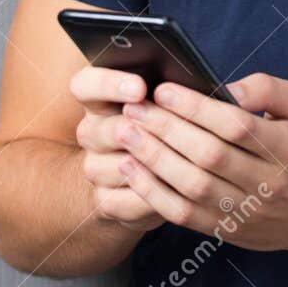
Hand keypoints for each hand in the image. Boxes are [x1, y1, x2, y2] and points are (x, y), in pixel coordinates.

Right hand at [69, 64, 164, 233]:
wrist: (160, 172)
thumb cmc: (170, 124)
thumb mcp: (172, 102)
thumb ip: (178, 92)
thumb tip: (203, 88)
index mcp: (101, 98)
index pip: (85, 84)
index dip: (107, 85)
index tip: (140, 88)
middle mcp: (91, 132)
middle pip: (93, 130)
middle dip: (127, 130)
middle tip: (154, 129)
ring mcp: (94, 167)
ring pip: (105, 168)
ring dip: (140, 166)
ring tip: (172, 161)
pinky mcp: (103, 200)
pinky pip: (117, 201)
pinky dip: (146, 195)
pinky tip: (170, 187)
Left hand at [115, 72, 287, 256]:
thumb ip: (268, 88)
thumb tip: (227, 87)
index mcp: (287, 147)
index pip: (236, 126)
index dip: (196, 108)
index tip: (164, 90)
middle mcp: (268, 182)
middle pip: (209, 156)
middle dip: (165, 130)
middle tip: (133, 109)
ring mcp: (246, 211)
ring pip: (192, 187)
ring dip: (153, 159)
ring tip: (125, 133)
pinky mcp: (227, 231)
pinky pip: (183, 215)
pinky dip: (153, 192)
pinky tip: (131, 169)